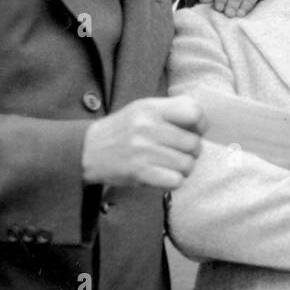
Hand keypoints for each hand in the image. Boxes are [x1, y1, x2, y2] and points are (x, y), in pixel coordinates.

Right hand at [81, 96, 207, 189]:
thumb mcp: (142, 110)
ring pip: (187, 164)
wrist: (86, 150)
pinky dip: (174, 181)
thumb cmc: (121, 130)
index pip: (194, 112)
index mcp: (150, 108)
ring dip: (184, 168)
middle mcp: (148, 127)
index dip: (201, 124)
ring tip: (171, 165)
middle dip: (192, 152)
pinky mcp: (140, 172)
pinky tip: (164, 175)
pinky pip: (176, 181)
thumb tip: (203, 123)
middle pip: (194, 143)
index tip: (196, 131)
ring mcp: (143, 150)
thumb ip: (171, 111)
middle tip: (180, 152)